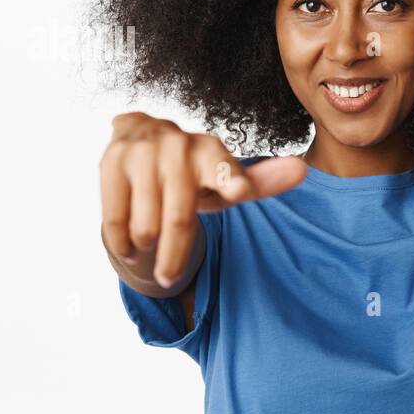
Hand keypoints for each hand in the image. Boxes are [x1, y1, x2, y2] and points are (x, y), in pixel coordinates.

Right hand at [99, 112, 306, 286]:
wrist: (140, 135)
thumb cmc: (193, 170)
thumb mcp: (226, 177)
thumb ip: (262, 181)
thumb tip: (301, 171)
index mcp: (212, 152)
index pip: (224, 170)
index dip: (232, 180)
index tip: (239, 190)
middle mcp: (178, 147)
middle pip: (180, 219)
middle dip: (175, 257)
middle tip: (170, 278)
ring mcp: (143, 153)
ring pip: (145, 227)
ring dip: (147, 249)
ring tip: (149, 247)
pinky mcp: (112, 161)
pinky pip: (116, 221)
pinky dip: (122, 242)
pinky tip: (130, 243)